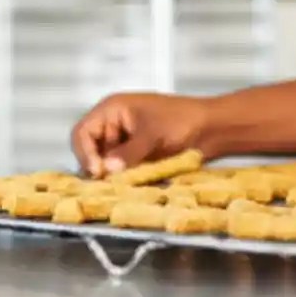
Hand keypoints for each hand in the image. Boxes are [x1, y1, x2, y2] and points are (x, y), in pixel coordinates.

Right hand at [71, 93, 211, 177]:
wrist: (213, 128)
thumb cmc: (183, 120)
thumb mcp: (153, 135)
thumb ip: (129, 153)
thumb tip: (108, 170)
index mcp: (112, 110)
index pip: (83, 133)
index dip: (85, 153)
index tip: (97, 172)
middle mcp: (114, 125)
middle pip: (91, 151)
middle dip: (98, 167)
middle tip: (107, 185)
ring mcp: (125, 142)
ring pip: (107, 164)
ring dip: (112, 175)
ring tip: (121, 186)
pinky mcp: (137, 156)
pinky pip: (122, 170)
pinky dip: (124, 178)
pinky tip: (132, 186)